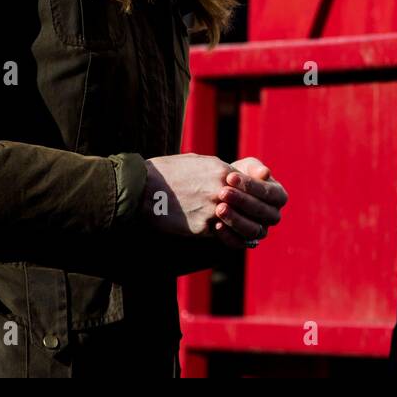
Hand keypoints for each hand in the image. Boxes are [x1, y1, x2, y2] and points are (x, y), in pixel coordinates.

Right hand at [141, 154, 280, 247]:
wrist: (140, 188)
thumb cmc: (167, 171)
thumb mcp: (198, 162)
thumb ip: (219, 170)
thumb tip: (232, 177)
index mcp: (221, 170)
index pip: (249, 185)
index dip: (253, 194)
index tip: (254, 201)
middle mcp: (220, 190)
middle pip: (248, 205)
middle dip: (252, 212)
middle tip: (256, 218)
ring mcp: (211, 210)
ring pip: (237, 221)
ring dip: (240, 225)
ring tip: (243, 228)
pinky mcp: (201, 227)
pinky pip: (220, 234)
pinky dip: (224, 235)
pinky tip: (223, 234)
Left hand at [210, 157, 287, 244]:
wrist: (221, 192)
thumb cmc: (237, 176)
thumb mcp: (246, 167)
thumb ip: (255, 168)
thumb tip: (265, 173)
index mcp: (279, 196)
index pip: (269, 192)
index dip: (250, 185)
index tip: (230, 177)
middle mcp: (273, 215)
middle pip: (261, 211)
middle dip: (241, 201)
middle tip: (223, 192)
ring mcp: (261, 231)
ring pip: (252, 229)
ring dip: (235, 220)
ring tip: (219, 208)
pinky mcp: (247, 242)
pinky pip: (240, 243)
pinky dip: (228, 236)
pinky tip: (216, 225)